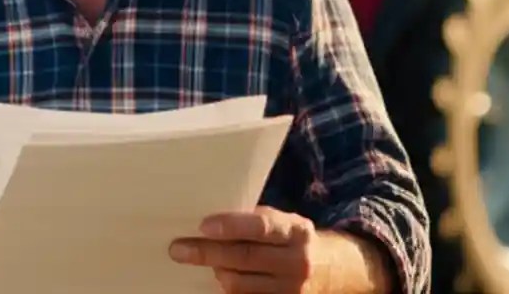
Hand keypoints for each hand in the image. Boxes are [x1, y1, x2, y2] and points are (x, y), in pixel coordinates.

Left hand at [169, 206, 317, 292]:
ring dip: (217, 271)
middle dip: (207, 252)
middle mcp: (298, 262)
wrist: (330, 272)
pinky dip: (227, 289)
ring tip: (205, 260)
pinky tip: (219, 277)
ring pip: (239, 284)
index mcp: (296, 231)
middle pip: (244, 258)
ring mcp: (291, 290)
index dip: (231, 226)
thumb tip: (208, 223)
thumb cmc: (290, 240)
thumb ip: (254, 221)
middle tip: (178, 248)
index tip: (203, 226)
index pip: (261, 227)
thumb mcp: (282, 223)